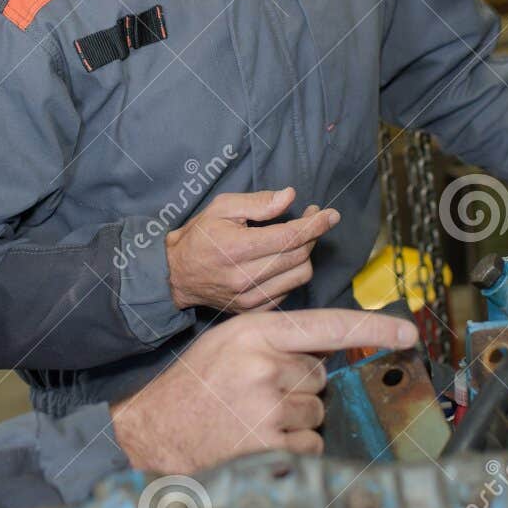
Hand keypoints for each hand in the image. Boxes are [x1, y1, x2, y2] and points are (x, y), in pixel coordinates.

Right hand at [109, 309, 417, 474]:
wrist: (152, 431)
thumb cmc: (194, 386)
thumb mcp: (229, 344)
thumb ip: (275, 340)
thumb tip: (328, 347)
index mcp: (255, 333)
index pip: (327, 324)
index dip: (374, 326)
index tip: (409, 331)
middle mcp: (264, 366)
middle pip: (319, 376)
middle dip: (297, 387)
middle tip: (255, 395)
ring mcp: (268, 407)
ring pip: (316, 411)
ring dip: (294, 420)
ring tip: (250, 418)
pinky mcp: (270, 445)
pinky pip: (311, 445)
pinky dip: (293, 449)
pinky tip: (257, 441)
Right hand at [165, 187, 339, 312]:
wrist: (176, 276)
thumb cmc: (199, 236)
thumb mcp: (221, 208)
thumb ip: (258, 202)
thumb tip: (290, 197)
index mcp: (237, 248)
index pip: (290, 237)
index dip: (315, 225)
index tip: (331, 214)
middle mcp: (245, 277)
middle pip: (299, 256)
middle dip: (312, 235)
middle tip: (312, 219)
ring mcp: (251, 298)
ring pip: (300, 276)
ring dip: (305, 255)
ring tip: (297, 240)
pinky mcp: (254, 311)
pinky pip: (289, 291)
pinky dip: (291, 273)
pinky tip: (281, 260)